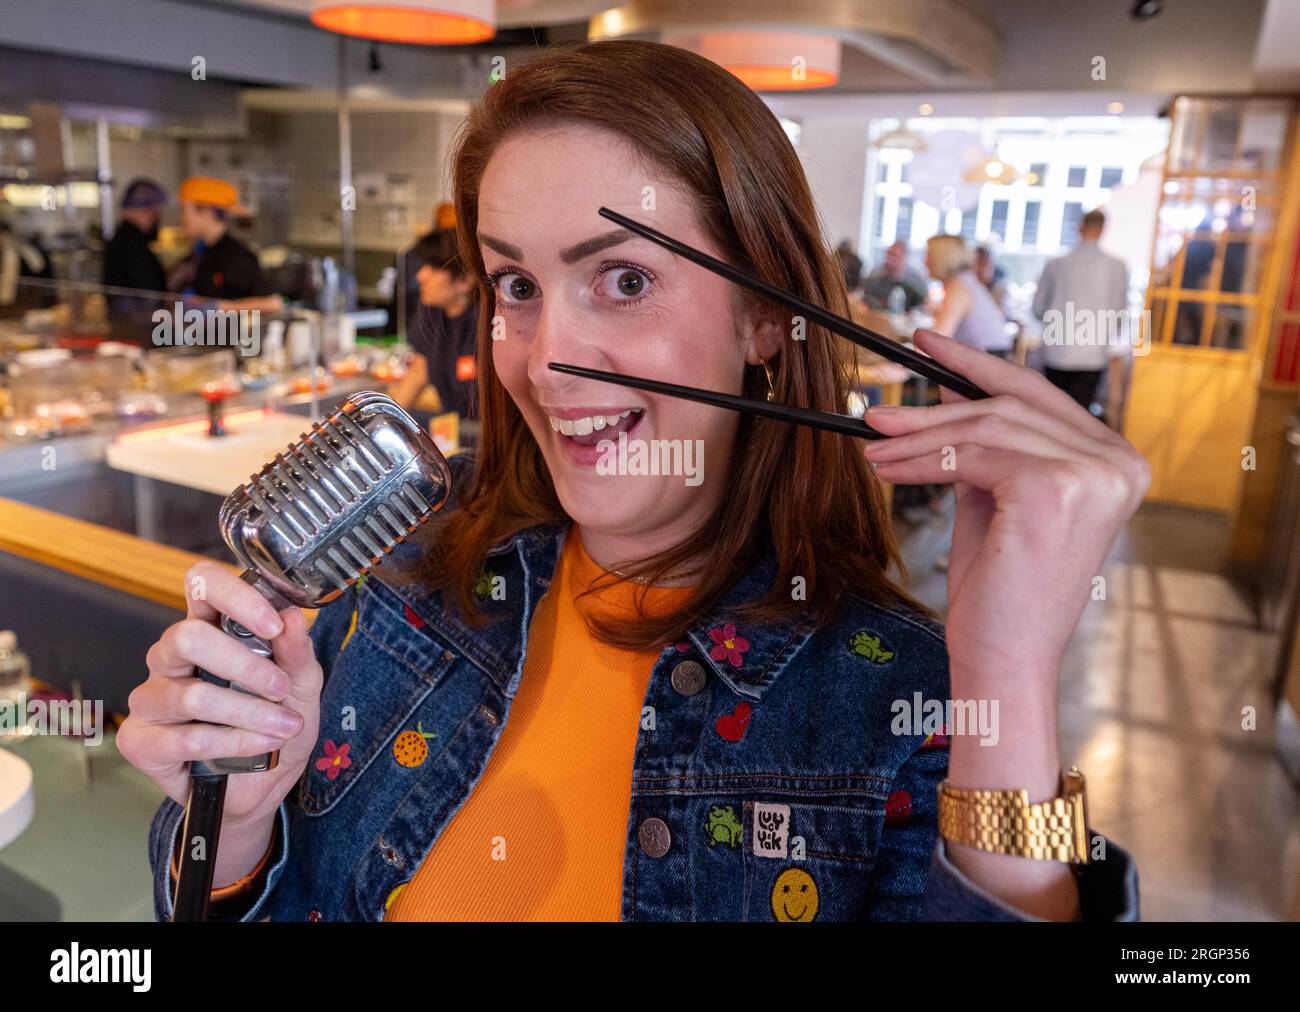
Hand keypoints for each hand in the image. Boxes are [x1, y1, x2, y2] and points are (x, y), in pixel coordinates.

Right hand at [118, 561, 323, 831]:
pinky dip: (233, 744)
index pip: (202, 585)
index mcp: (209, 630)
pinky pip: (185, 739)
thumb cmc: (276, 726)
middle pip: (188, 637)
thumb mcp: (302, 689)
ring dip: (247, 713)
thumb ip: (297, 655)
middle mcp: (172, 658)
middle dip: (245, 666)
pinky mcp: (141, 740)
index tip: (274, 624)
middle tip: (280, 688)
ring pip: (191, 695)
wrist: (262, 789)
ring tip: (283, 726)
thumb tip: (295, 617)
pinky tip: (259, 747)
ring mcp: (151, 698)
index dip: (234, 596)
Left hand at [865, 328, 1147, 684]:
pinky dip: (922, 460)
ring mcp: (1095, 474)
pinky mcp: (1058, 488)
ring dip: (917, 437)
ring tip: (872, 446)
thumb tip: (948, 386)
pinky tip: (889, 468)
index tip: (926, 343)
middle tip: (877, 412)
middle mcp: (1118, 463)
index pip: (1038, 395)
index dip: (978, 365)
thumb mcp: (992, 498)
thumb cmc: (1000, 590)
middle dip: (932, 408)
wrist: (1004, 660)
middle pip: (1007, 409)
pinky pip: (972, 457)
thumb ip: (982, 443)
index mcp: (1115, 462)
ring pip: (984, 429)